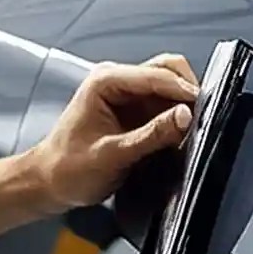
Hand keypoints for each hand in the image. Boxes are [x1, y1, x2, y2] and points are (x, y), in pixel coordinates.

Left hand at [30, 54, 198, 212]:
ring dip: (183, 107)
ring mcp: (127, 95)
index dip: (183, 90)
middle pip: (168, 71)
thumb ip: (151, 135)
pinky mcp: (135, 112)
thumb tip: (185, 117)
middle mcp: (118, 81)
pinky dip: (176, 118)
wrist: (49, 182)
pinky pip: (165, 106)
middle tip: (201, 119)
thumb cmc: (68, 168)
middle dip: (187, 93)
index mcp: (106, 81)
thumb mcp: (112, 154)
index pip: (156, 74)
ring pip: (170, 88)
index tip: (203, 110)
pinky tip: (181, 136)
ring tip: (192, 131)